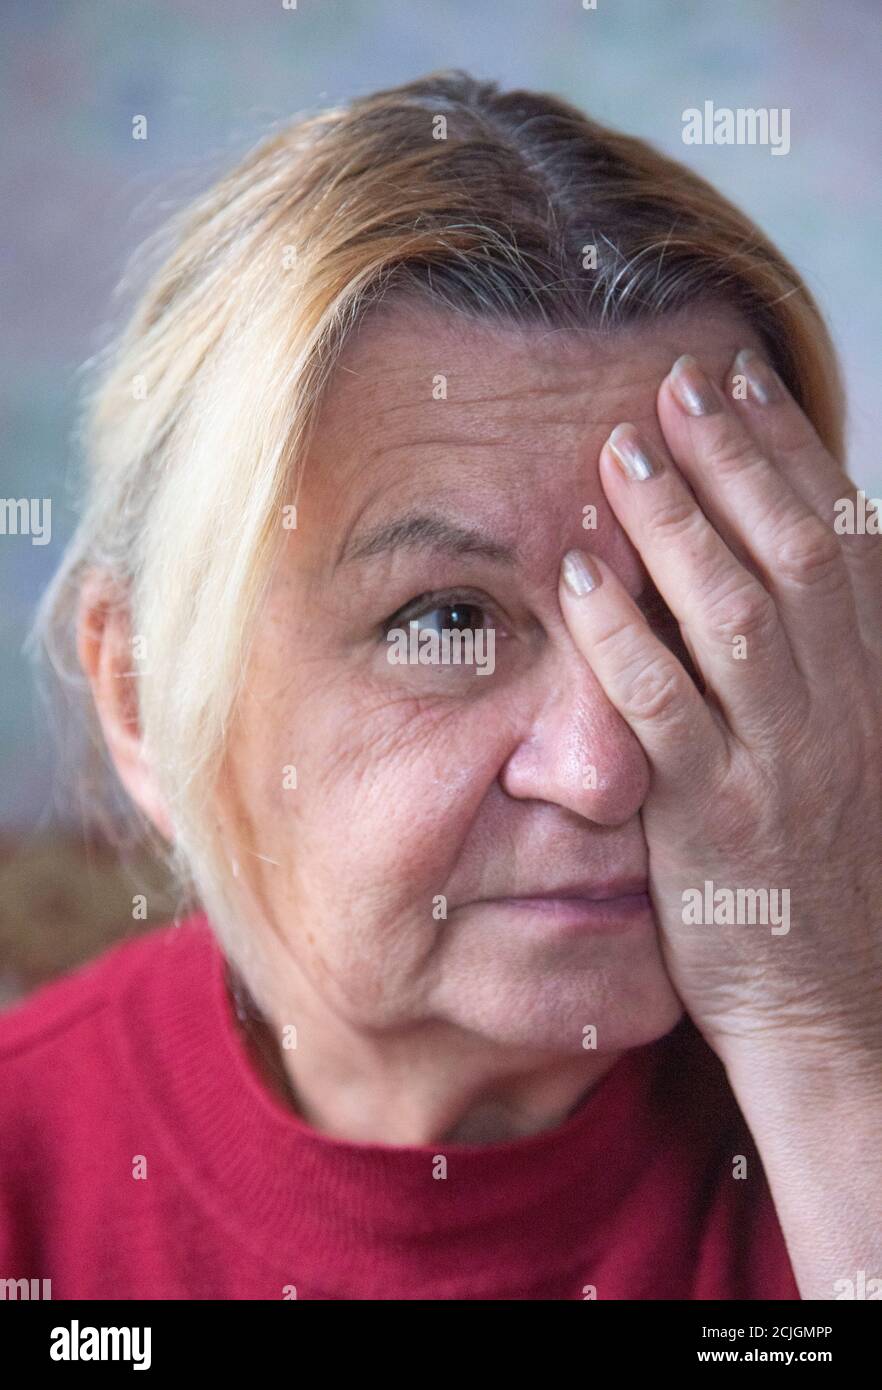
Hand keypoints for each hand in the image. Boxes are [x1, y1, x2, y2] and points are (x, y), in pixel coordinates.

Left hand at [559, 348, 881, 1060]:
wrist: (845, 1008)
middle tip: (678, 382)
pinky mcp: (716, 823)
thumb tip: (761, 565)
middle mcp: (842, 709)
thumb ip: (815, 664)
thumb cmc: (832, 874)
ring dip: (682, 525)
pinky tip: (580, 578)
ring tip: (623, 453)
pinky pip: (667, 712)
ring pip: (740, 616)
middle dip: (737, 456)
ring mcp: (782, 763)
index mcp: (875, 683)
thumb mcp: (851, 753)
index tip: (741, 381)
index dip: (791, 450)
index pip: (845, 540)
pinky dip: (623, 638)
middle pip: (797, 554)